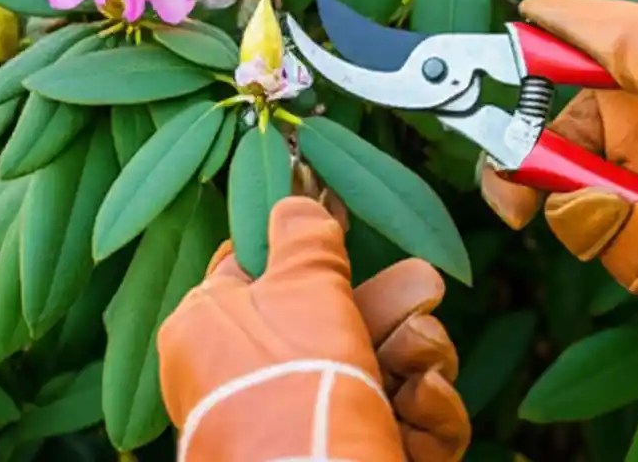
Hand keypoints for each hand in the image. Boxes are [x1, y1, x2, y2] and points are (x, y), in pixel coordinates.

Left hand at [157, 196, 468, 461]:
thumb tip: (294, 201)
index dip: (309, 252)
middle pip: (341, 321)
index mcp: (212, 330)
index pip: (259, 273)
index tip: (346, 228)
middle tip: (423, 291)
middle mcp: (250, 382)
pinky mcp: (354, 456)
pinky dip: (426, 414)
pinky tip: (420, 404)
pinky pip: (405, 419)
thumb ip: (302, 235)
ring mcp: (303, 424)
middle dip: (395, 308)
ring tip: (419, 371)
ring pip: (385, 368)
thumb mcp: (300, 284)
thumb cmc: (295, 380)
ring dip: (419, 358)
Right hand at [481, 0, 637, 304]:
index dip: (514, 187)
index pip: (534, 161)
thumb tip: (524, 13)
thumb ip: (579, 29)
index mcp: (606, 119)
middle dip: (591, 219)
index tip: (519, 209)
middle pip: (574, 223)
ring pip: (624, 261)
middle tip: (621, 199)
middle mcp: (634, 166)